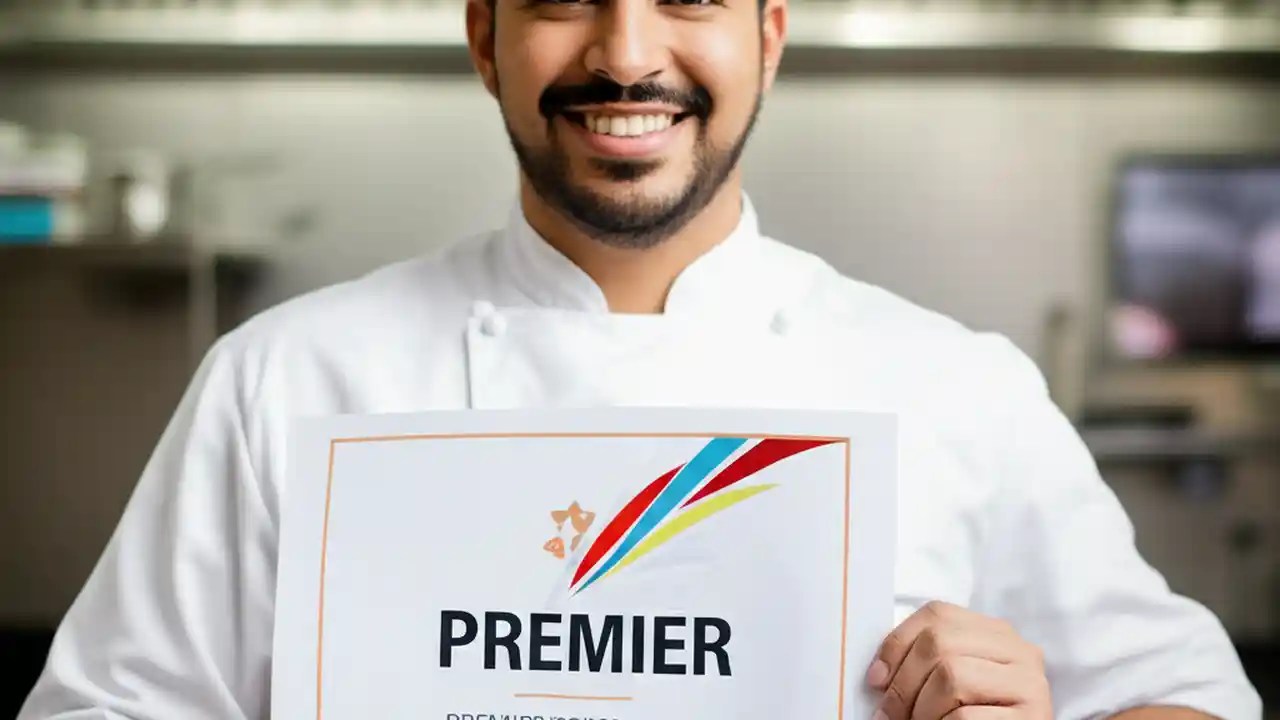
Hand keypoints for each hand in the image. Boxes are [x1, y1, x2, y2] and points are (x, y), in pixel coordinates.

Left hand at [866, 601, 1052, 719]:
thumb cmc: (978, 716)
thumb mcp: (956, 681)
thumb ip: (930, 662)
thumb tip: (879, 675)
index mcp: (997, 633)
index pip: (938, 615)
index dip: (897, 644)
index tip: (876, 679)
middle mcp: (1019, 651)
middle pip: (939, 643)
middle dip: (903, 684)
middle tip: (889, 714)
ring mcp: (1030, 683)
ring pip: (951, 677)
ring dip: (921, 710)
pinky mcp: (1032, 716)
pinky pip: (964, 715)